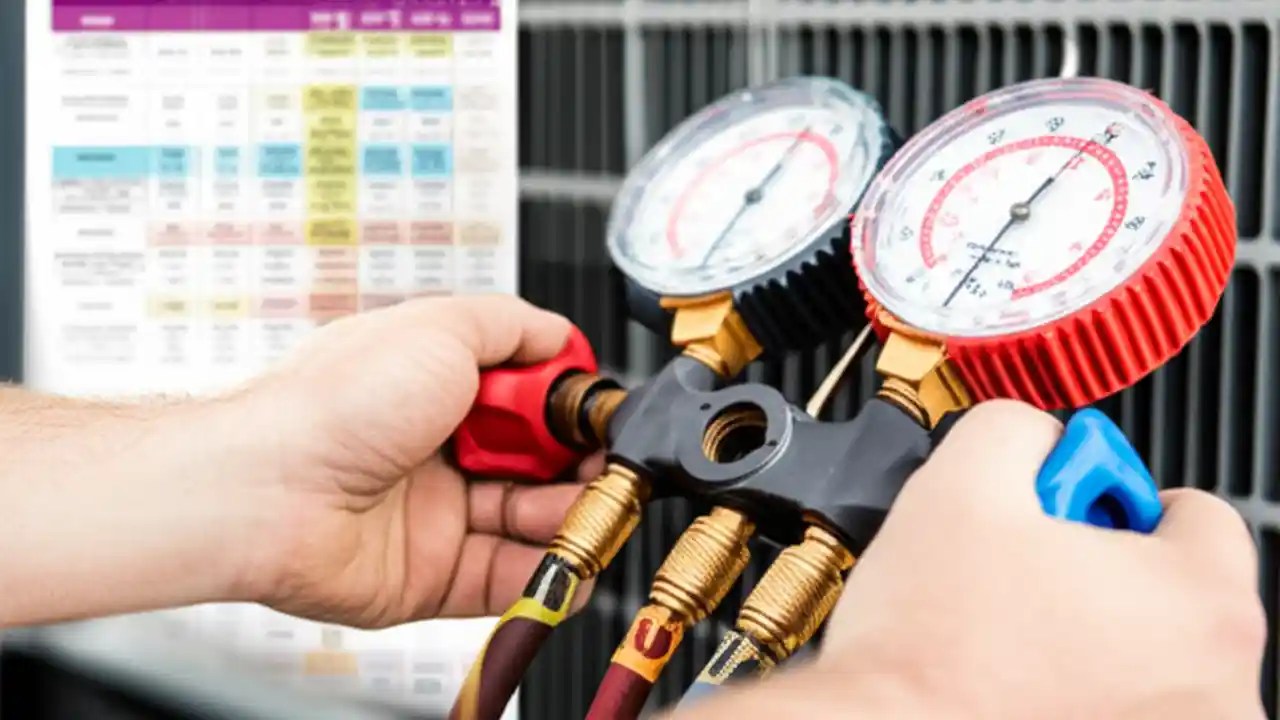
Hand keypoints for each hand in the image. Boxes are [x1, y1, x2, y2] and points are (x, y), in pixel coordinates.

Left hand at [234, 295, 600, 627]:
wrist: (269, 490)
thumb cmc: (335, 402)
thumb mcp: (439, 328)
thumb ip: (509, 326)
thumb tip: (560, 333)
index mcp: (438, 390)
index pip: (529, 403)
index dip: (568, 411)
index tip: (600, 417)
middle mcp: (438, 452)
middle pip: (537, 466)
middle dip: (581, 467)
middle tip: (607, 468)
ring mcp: (435, 516)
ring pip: (527, 523)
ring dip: (571, 518)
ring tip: (594, 512)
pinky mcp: (430, 576)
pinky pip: (503, 579)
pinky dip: (545, 575)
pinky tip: (571, 563)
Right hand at [678, 401, 1264, 718]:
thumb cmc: (925, 650)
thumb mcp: (958, 479)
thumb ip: (1019, 425)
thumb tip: (1041, 439)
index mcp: (1202, 605)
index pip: (1194, 513)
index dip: (1106, 495)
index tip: (1056, 513)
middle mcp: (1219, 690)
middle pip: (1168, 587)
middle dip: (1095, 567)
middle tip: (1015, 574)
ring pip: (1143, 650)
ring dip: (1086, 629)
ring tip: (1006, 632)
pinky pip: (1121, 703)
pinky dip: (1077, 687)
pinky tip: (1014, 679)